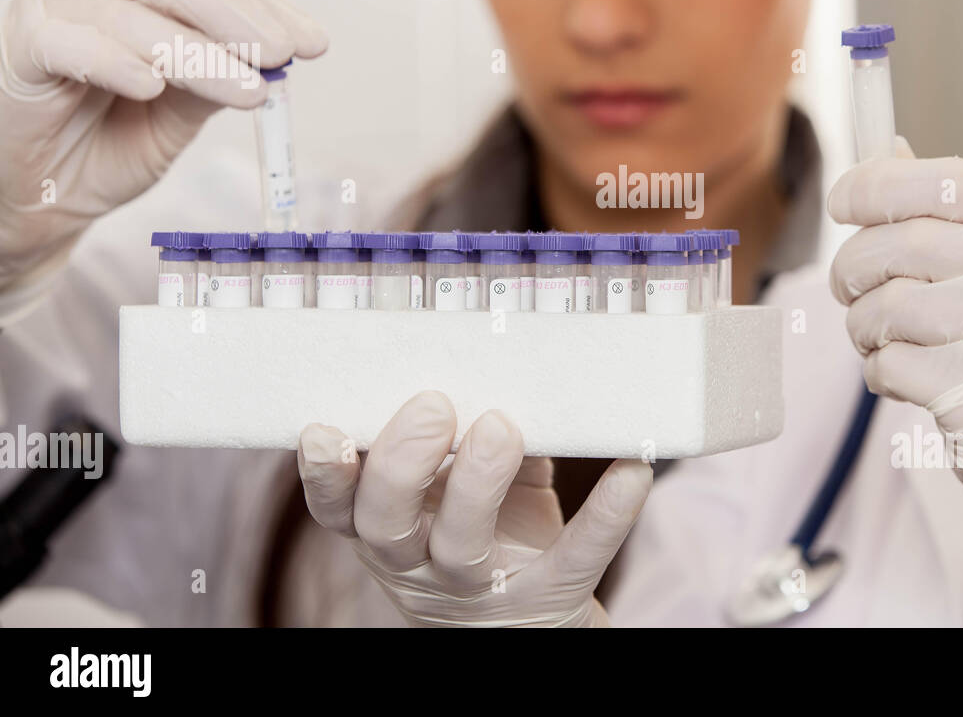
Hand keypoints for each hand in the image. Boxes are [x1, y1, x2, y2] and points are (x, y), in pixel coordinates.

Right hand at [0, 0, 327, 312]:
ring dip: (198, 52)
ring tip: (247, 91)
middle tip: (280, 53)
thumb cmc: (109, 144)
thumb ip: (219, 79)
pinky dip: (116, 61)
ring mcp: (52, 8)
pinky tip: (153, 85)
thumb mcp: (181, 113)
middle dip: (232, 11)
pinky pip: (68, 43)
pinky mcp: (21, 47)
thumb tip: (278, 60)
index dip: (265, 3)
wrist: (44, 198)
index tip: (315, 44)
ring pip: (130, 13)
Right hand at [298, 392, 653, 626]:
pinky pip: (577, 557)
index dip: (325, 475)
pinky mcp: (549, 595)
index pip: (338, 507)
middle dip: (404, 464)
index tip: (324, 429)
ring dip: (478, 482)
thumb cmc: (487, 526)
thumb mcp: (459, 482)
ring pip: (461, 545)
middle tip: (434, 406)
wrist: (528, 621)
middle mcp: (420, 563)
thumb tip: (488, 346)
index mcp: (389, 528)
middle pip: (387, 524)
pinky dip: (607, 513)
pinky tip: (633, 468)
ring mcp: (481, 585)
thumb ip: (464, 425)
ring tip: (502, 426)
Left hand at [828, 141, 962, 625]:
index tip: (843, 202)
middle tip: (851, 287)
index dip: (876, 185)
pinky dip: (879, 372)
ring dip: (863, 326)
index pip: (947, 178)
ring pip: (886, 306)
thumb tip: (887, 153)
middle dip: (854, 266)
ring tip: (883, 340)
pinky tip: (906, 381)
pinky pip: (890, 365)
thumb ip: (954, 211)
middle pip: (901, 243)